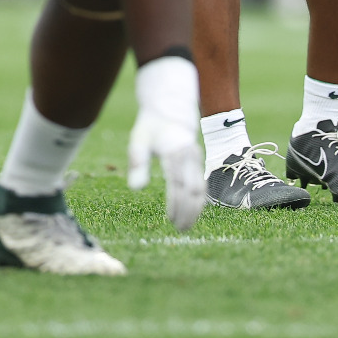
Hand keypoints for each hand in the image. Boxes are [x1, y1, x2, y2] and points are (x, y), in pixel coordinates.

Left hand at [125, 55, 205, 231]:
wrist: (170, 107)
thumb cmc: (151, 126)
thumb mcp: (138, 141)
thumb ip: (137, 163)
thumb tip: (136, 189)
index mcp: (175, 152)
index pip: (179, 185)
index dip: (177, 205)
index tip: (172, 221)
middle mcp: (190, 156)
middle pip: (194, 190)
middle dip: (189, 211)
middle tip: (181, 230)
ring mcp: (196, 158)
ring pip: (201, 188)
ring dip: (196, 208)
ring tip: (186, 225)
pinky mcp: (197, 160)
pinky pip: (201, 183)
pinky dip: (199, 199)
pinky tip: (192, 211)